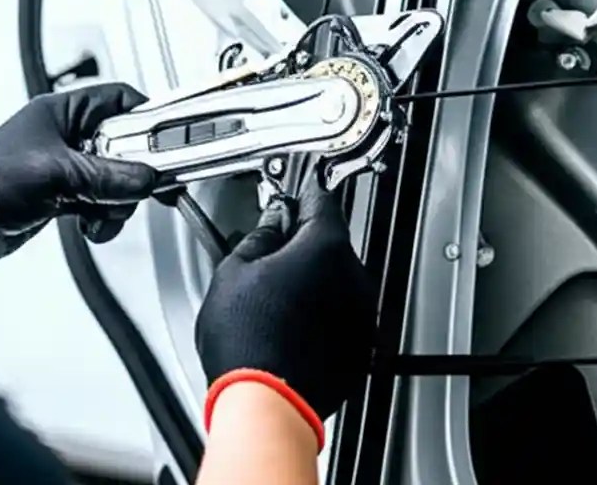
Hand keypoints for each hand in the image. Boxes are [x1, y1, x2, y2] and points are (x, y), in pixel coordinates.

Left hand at [0, 83, 157, 278]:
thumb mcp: (56, 174)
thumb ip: (108, 176)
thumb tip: (148, 179)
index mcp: (62, 113)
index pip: (120, 101)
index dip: (147, 119)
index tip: (169, 144)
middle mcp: (67, 136)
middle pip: (125, 147)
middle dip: (132, 174)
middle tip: (140, 190)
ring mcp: (66, 168)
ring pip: (116, 180)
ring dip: (115, 202)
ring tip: (98, 213)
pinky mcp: (63, 196)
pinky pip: (101, 202)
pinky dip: (103, 217)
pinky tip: (88, 226)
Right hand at [195, 174, 376, 443]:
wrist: (266, 402)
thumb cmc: (247, 342)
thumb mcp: (234, 272)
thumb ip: (259, 237)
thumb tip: (270, 225)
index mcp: (324, 248)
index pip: (321, 200)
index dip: (300, 194)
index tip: (291, 196)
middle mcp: (354, 278)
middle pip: (330, 244)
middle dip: (301, 246)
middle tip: (266, 260)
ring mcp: (363, 314)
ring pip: (337, 282)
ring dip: (313, 283)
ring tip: (273, 303)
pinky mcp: (362, 346)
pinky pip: (343, 316)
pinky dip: (323, 316)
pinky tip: (289, 327)